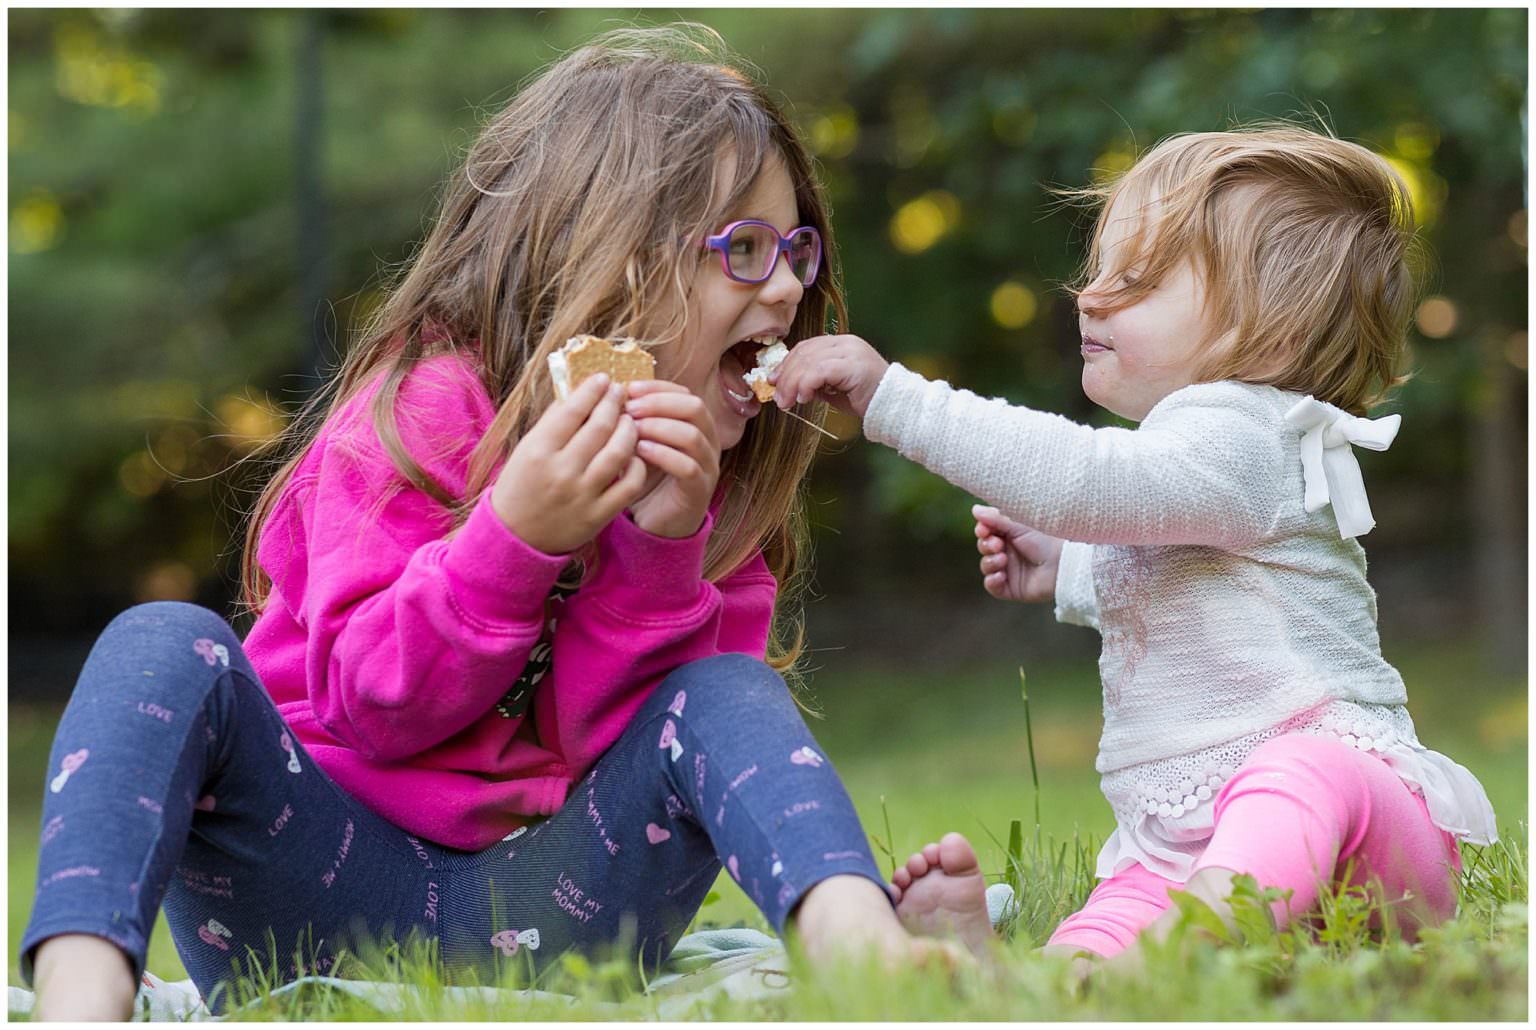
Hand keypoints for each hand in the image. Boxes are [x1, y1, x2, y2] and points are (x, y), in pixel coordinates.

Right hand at [491, 373, 647, 553]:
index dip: (592, 389)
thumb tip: (581, 391)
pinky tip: (633, 454)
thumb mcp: (526, 450)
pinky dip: (637, 464)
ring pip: (620, 451)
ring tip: (628, 420)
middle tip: (620, 391)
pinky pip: (630, 483)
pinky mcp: (599, 514)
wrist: (515, 537)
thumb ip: (553, 423)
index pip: (572, 409)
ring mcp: (583, 494)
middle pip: (600, 426)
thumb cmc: (520, 486)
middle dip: (614, 403)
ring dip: (629, 429)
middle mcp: (561, 471)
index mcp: (538, 451)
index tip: (603, 378)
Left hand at [624, 380, 720, 538]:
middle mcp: (708, 442)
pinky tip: (640, 451)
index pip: (685, 393)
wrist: (656, 523)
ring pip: (693, 436)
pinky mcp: (699, 491)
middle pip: (695, 407)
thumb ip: (635, 420)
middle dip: (659, 403)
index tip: (629, 389)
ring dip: (659, 427)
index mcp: (697, 426)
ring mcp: (707, 467)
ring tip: (632, 430)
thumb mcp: (640, 443)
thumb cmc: (646, 479)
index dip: (658, 388)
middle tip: (630, 409)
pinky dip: (663, 455)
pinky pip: (688, 467)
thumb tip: (613, 393)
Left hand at [768, 334, 888, 418]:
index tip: (773, 381)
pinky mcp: (852, 365)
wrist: (893, 408)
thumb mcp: (833, 390)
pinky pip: (820, 371)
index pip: (806, 347)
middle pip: (804, 352)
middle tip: (778, 398)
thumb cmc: (866, 400)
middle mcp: (845, 343)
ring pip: (808, 361)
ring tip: (787, 402)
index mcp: (841, 344)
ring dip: (792, 383)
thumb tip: (789, 386)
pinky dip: (806, 384)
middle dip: (785, 376)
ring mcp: (850, 351)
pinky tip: (804, 398)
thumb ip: (814, 383)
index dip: (786, 364)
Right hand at [973, 504, 1062, 602]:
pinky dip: (992, 581)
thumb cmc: (1046, 541)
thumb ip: (996, 519)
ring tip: (1003, 559)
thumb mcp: (1019, 526)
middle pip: (984, 548)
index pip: (987, 532)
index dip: (982, 531)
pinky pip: (992, 587)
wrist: (1063, 564)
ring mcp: (1009, 571)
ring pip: (986, 566)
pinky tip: (1001, 575)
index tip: (983, 529)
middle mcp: (1008, 552)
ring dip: (990, 562)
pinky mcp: (1011, 588)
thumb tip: (974, 509)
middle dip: (986, 545)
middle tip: (998, 544)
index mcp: (1010, 535)